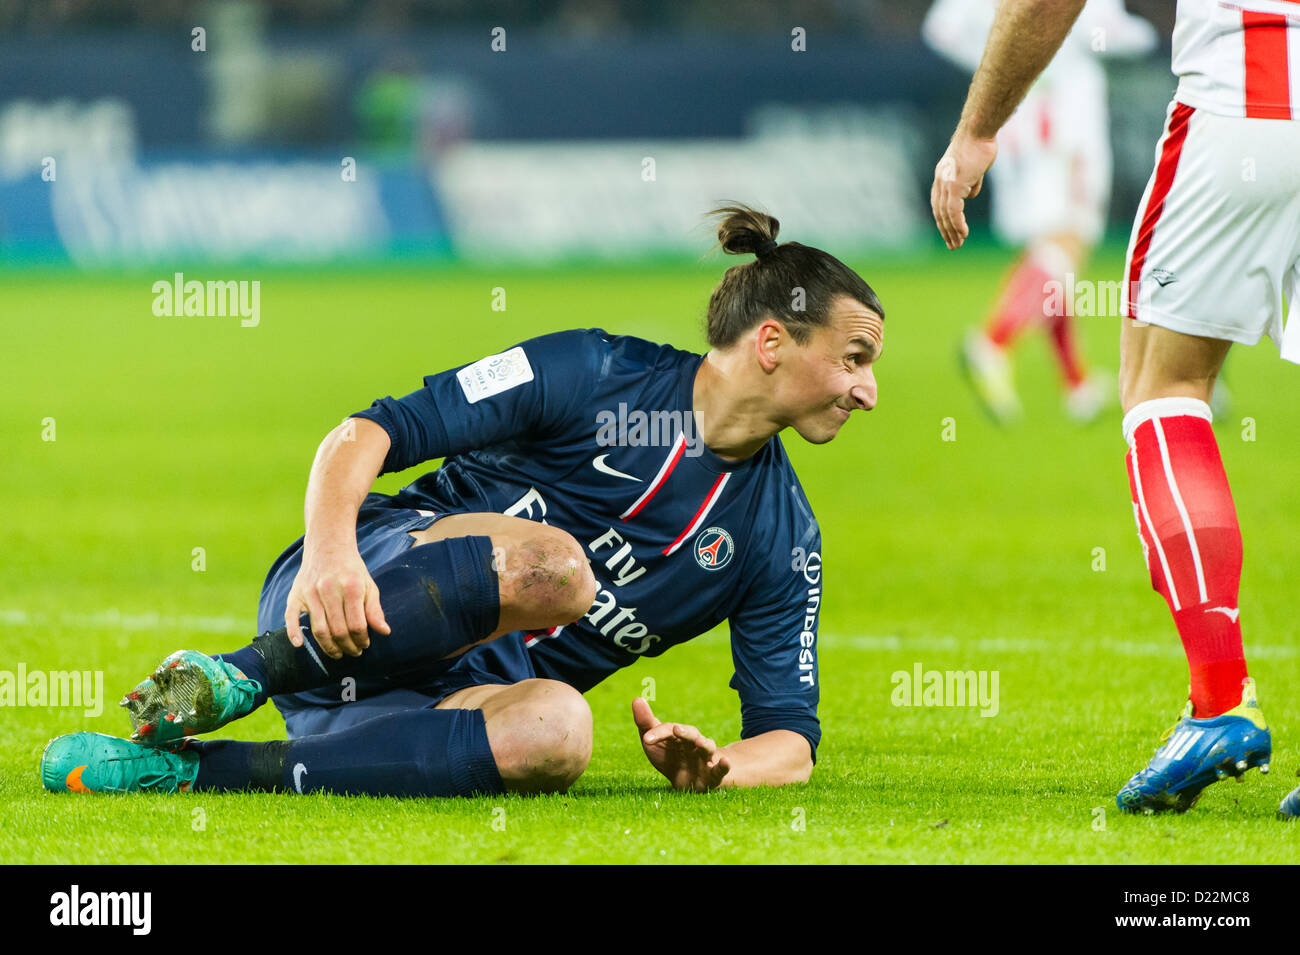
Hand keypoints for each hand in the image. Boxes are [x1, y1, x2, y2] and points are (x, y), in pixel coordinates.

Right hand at [283, 544, 389, 658]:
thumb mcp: (368, 585)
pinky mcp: (296, 594)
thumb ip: (375, 609)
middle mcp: (329, 590)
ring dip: (329, 647)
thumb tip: (384, 632)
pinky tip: (299, 645)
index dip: (362, 639)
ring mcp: (310, 593)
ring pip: (319, 629)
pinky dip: (293, 632)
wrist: (328, 546)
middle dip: (348, 646)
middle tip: (354, 652)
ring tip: (338, 654)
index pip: (357, 624)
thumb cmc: (351, 570)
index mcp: (351, 587)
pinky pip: (291, 617)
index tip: (365, 644)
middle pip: (338, 630)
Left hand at [632, 698, 729, 791]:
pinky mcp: (713, 775)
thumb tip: (637, 698)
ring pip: (707, 748)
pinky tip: (725, 762)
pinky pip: (720, 770)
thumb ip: (646, 724)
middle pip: (690, 735)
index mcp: (679, 734)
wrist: (690, 781)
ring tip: (700, 743)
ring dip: (704, 744)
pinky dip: (724, 765)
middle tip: (676, 729)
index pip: (668, 730)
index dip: (658, 733)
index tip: (646, 739)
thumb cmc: (670, 757)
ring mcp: (704, 758)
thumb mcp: (654, 743)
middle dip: (684, 732)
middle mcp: (693, 743)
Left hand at [930, 132, 997, 249]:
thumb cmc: (980, 145)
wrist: (979, 131)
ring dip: (952, 231)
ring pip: (945, 214)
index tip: (949, 232)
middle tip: (953, 245)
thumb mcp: (974, 168)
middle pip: (939, 212)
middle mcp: (940, 181)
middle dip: (945, 230)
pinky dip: (957, 224)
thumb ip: (970, 182)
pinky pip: (954, 210)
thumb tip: (969, 195)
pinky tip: (962, 233)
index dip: (943, 220)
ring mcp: (946, 183)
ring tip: (957, 244)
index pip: (938, 204)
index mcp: (942, 177)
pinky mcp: (955, 184)